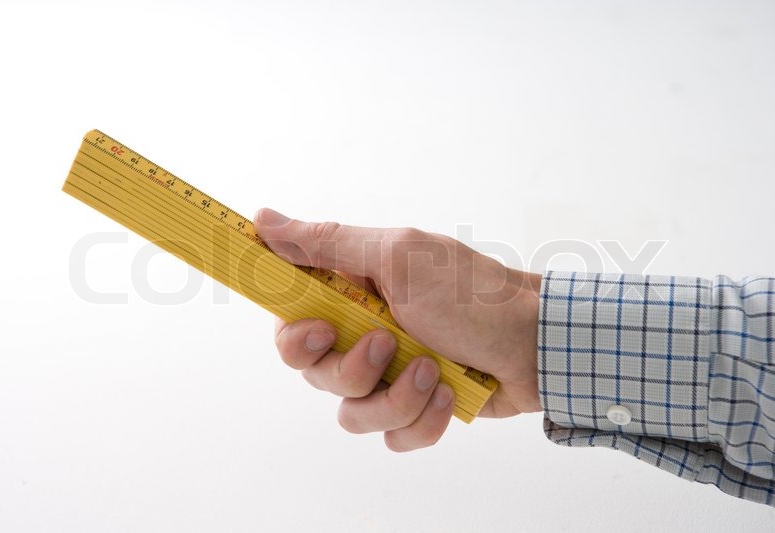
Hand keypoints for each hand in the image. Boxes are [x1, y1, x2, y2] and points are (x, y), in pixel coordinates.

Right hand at [254, 208, 541, 450]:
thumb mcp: (398, 256)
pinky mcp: (416, 410)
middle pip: (314, 374)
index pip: (291, 322)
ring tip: (434, 371)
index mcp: (353, 295)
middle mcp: (364, 336)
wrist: (537, 342)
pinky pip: (391, 437)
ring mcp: (391, 376)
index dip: (295, 336)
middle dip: (352, 369)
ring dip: (396, 398)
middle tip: (388, 344)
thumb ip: (328, 243)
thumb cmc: (471, 293)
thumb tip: (262, 219)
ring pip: (352, 414)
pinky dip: (423, 422)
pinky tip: (451, 394)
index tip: (321, 331)